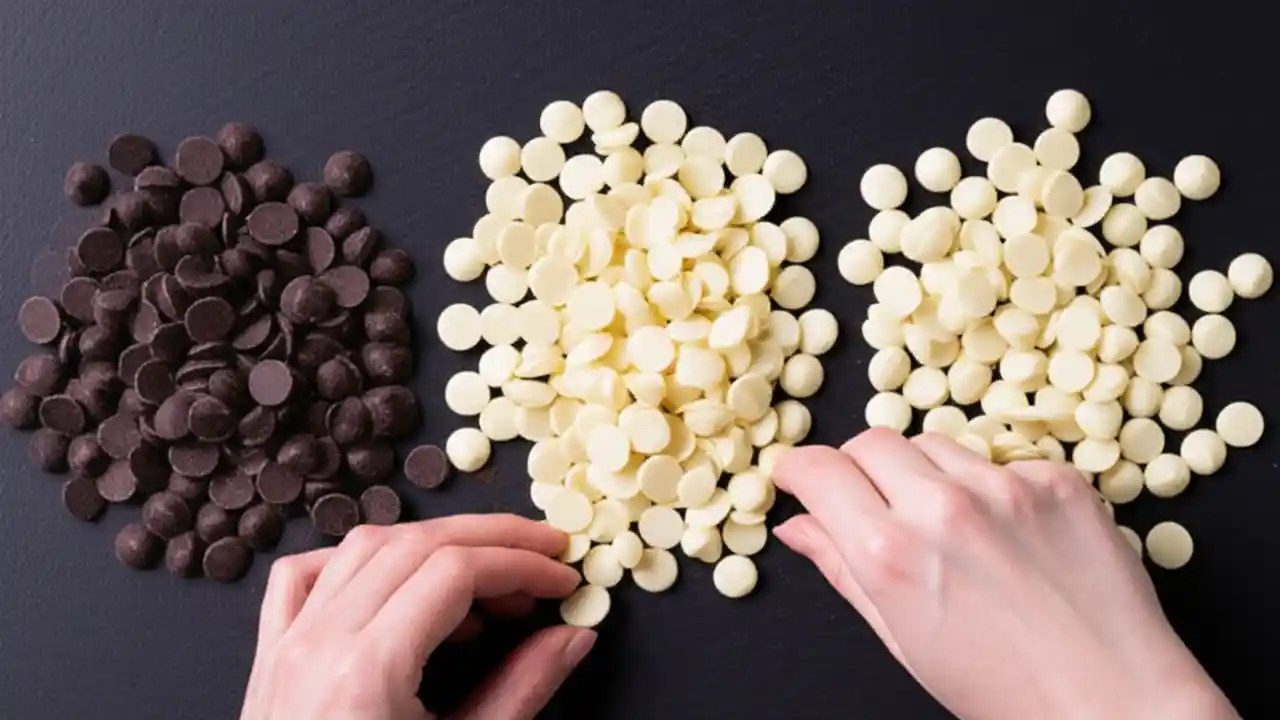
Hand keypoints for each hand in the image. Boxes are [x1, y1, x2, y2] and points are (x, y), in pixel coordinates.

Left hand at [240, 514, 594, 719]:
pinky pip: (306, 578)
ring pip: (363, 548)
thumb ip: (521, 690)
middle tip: (545, 554)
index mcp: (366, 672)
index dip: (519, 565)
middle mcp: (317, 643)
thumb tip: (572, 637)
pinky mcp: (269, 659)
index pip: (454, 572)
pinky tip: (400, 586)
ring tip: (486, 581)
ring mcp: (286, 646)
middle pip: (414, 544)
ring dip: (433, 546)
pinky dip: (358, 563)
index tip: (561, 581)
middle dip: (491, 540)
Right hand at [772, 429, 1237, 719]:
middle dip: (856, 467)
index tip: (798, 477)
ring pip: (933, 444)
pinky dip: (990, 487)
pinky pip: (1000, 461)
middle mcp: (943, 508)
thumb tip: (797, 527)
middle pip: (870, 442)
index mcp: (890, 554)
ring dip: (922, 472)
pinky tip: (1007, 535)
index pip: (819, 470)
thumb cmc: (1006, 693)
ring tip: (948, 527)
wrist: (1116, 705)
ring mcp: (1006, 486)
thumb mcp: (903, 639)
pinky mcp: (1059, 479)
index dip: (798, 470)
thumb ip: (843, 571)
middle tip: (871, 503)